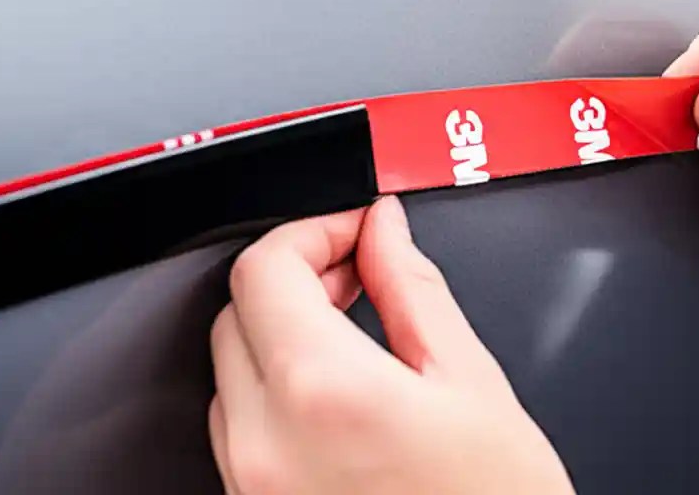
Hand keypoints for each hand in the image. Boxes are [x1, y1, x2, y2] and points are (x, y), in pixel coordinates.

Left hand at [208, 197, 573, 494]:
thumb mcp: (470, 381)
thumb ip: (412, 287)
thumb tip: (383, 229)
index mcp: (325, 391)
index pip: (266, 268)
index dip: (313, 231)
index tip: (354, 231)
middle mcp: (269, 442)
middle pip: (236, 312)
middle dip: (295, 277)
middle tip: (358, 273)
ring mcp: (253, 484)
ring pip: (228, 368)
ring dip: (278, 332)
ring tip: (351, 331)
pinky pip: (237, 426)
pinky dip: (272, 387)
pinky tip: (333, 388)